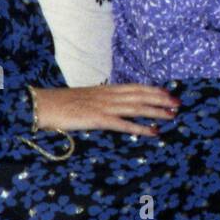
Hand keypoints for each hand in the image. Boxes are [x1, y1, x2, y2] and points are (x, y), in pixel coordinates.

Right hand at [32, 84, 178, 136]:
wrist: (41, 105)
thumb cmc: (60, 104)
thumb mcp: (84, 98)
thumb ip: (100, 100)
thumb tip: (113, 105)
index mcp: (105, 89)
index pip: (135, 87)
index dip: (153, 89)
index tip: (168, 92)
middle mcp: (108, 95)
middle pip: (140, 95)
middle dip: (161, 99)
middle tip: (178, 103)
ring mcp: (103, 106)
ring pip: (137, 107)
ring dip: (156, 111)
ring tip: (172, 115)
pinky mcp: (97, 119)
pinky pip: (123, 124)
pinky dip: (140, 128)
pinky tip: (153, 132)